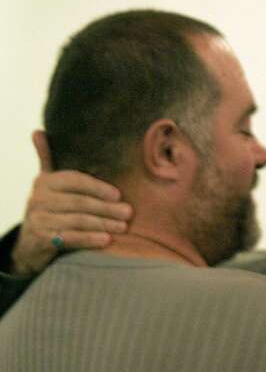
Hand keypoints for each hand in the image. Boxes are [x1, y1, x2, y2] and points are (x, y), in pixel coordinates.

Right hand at [12, 130, 131, 274]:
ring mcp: (39, 218)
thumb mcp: (48, 184)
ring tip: (123, 227)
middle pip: (79, 202)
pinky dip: (89, 239)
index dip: (96, 187)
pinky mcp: (42, 238)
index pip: (74, 180)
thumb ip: (47, 160)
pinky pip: (70, 238)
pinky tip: (106, 240)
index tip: (118, 195)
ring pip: (77, 220)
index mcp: (45, 182)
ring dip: (103, 224)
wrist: (31, 240)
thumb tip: (37, 132)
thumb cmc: (50, 208)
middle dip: (106, 208)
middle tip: (128, 212)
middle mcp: (39, 198)